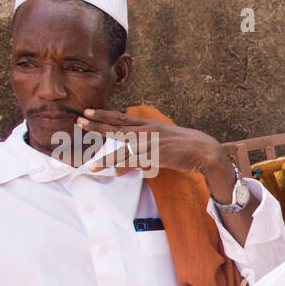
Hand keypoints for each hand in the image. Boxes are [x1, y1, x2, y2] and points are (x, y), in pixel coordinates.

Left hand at [76, 108, 234, 200]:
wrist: (205, 151)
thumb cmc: (187, 145)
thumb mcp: (165, 136)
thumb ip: (149, 138)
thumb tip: (136, 147)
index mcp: (149, 125)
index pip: (121, 117)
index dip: (103, 114)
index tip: (87, 111)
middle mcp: (148, 132)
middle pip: (118, 128)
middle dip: (97, 125)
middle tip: (79, 121)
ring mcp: (152, 145)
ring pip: (124, 151)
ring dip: (107, 159)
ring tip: (91, 165)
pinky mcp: (158, 157)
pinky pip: (137, 164)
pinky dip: (125, 169)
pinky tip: (114, 174)